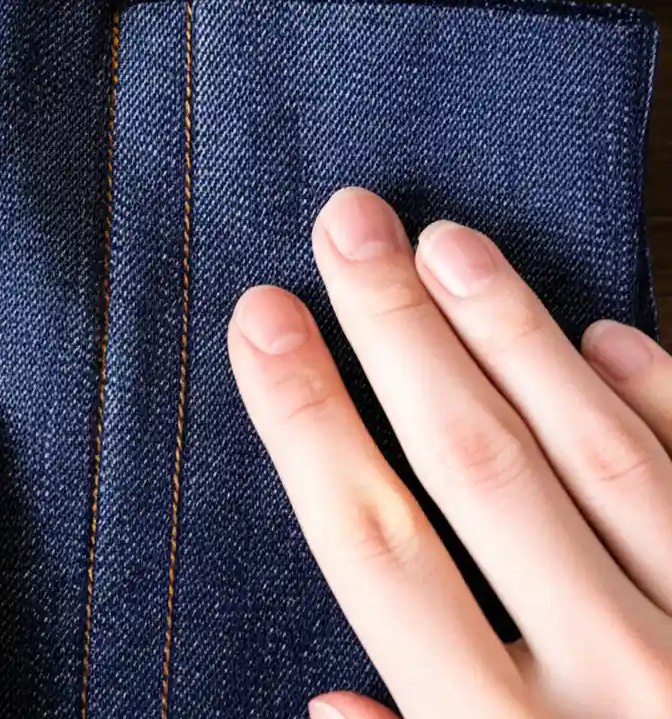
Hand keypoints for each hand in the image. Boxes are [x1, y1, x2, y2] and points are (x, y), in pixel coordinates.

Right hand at [229, 188, 671, 717]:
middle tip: (348, 223)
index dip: (308, 421)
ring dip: (515, 335)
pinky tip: (607, 333)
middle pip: (474, 468)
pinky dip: (666, 402)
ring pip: (596, 455)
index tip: (261, 318)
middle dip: (398, 334)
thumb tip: (328, 702)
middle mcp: (605, 683)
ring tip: (449, 242)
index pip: (374, 545)